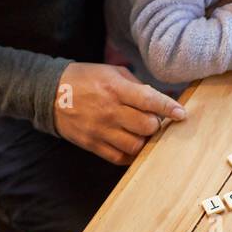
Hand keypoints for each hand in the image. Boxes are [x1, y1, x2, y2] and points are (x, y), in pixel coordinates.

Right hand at [54, 62, 186, 165]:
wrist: (50, 93)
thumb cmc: (86, 80)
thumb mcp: (111, 73)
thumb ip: (137, 86)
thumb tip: (164, 99)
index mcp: (114, 88)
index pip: (149, 100)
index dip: (168, 108)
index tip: (181, 114)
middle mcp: (109, 110)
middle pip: (147, 126)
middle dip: (155, 124)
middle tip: (152, 120)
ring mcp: (100, 130)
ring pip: (136, 145)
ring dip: (144, 140)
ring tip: (140, 132)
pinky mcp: (93, 145)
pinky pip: (120, 158)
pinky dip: (131, 154)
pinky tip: (131, 144)